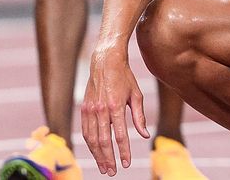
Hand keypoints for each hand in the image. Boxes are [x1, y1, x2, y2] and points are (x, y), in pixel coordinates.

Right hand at [81, 48, 148, 175]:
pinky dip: (90, 144)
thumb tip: (145, 135)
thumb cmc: (124, 77)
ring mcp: (90, 109)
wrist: (105, 60)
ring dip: (97, 155)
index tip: (126, 164)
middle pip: (103, 141)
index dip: (123, 152)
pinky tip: (95, 152)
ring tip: (103, 167)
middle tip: (112, 172)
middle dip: (108, 159)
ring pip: (91, 139)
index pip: (120, 136)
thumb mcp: (136, 95)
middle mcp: (101, 109)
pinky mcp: (84, 108)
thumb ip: (139, 117)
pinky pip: (85, 130)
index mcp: (116, 106)